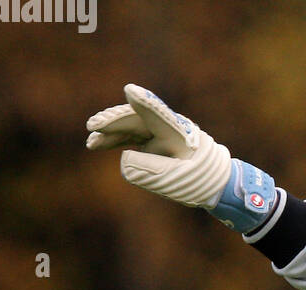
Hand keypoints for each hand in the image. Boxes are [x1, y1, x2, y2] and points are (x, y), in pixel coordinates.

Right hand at [86, 84, 275, 231]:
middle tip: (94, 126)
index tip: (131, 91)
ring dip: (109, 132)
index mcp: (180, 134)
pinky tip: (95, 143)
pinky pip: (129, 136)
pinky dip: (113, 139)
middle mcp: (168, 128)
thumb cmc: (199, 181)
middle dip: (114, 122)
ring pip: (129, 126)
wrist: (214, 183)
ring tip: (91, 141)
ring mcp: (158, 132)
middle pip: (136, 119)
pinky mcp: (152, 140)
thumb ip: (148, 170)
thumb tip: (123, 159)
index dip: (145, 104)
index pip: (159, 116)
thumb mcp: (174, 181)